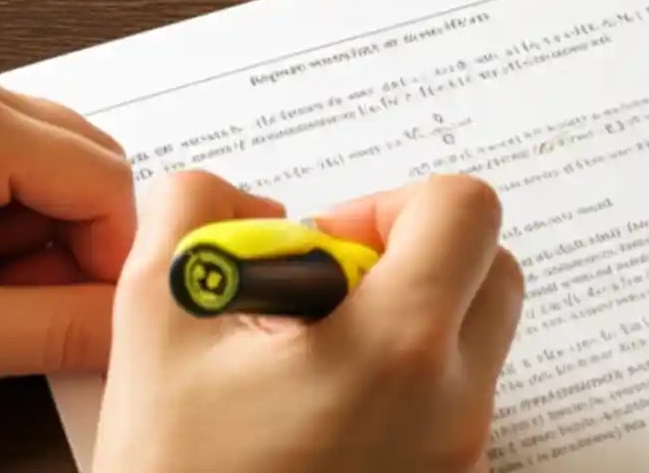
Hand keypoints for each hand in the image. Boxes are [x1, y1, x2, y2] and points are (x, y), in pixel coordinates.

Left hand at [0, 42, 135, 410]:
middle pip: (84, 162)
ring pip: (49, 161)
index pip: (105, 181)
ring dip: (34, 233)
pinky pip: (5, 156)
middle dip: (70, 244)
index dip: (113, 260)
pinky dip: (0, 215)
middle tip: (19, 305)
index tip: (91, 317)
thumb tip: (132, 325)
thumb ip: (54, 332)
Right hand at [93, 171, 523, 472]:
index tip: (334, 246)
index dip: (396, 204)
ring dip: (406, 324)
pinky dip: (405, 385)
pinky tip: (324, 413)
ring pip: (473, 342)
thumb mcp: (157, 318)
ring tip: (313, 362)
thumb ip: (194, 213)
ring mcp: (462, 457)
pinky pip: (455, 405)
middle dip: (415, 258)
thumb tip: (233, 201)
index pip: (467, 210)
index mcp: (399, 349)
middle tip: (333, 293)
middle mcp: (454, 405)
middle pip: (491, 273)